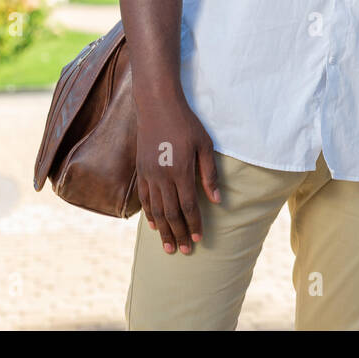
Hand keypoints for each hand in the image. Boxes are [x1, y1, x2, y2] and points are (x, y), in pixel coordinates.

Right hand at [135, 98, 220, 255]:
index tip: (199, 239)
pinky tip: (155, 225)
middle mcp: (162, 177)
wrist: (157, 106)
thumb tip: (217, 201)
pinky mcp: (141, 170)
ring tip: (169, 246)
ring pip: (156, 210)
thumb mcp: (205, 145)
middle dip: (179, 234)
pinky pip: (145, 198)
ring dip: (164, 230)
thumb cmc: (186, 124)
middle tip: (185, 251)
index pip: (188, 206)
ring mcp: (149, 174)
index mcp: (181, 171)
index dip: (194, 224)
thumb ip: (210, 175)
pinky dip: (150, 214)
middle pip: (171, 213)